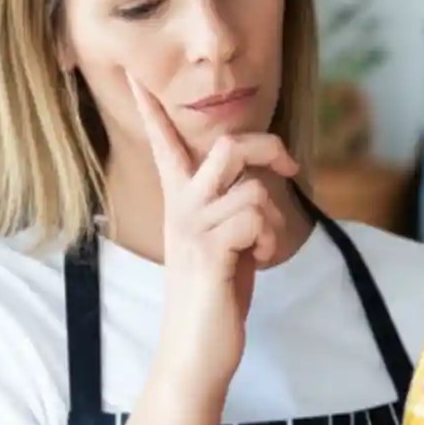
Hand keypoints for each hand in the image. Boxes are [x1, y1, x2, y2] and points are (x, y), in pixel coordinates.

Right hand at [127, 73, 298, 390]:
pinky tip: (258, 261)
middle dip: (267, 147)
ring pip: (251, 188)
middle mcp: (181, 208)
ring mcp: (193, 229)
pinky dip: (271, 241)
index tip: (135, 74)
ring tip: (262, 247)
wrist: (195, 350)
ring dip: (273, 220)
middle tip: (288, 168)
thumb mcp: (224, 241)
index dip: (152, 108)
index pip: (163, 144)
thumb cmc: (215, 296)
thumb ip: (232, 206)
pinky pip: (256, 220)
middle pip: (225, 145)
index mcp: (180, 201)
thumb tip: (259, 179)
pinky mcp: (210, 252)